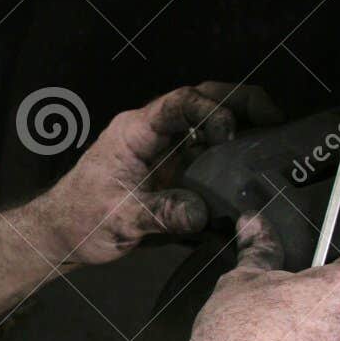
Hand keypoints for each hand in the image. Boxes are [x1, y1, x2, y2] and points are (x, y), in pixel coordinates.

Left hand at [30, 81, 280, 266]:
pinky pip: (208, 162)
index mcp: (136, 131)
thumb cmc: (79, 219)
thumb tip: (201, 213)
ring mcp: (166, 155)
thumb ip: (161, 213)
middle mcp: (155, 136)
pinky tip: (254, 176)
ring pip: (210, 131)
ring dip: (242, 132)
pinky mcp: (174, 177)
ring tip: (276, 143)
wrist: (63, 238)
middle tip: (276, 118)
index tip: (231, 130)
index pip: (180, 102)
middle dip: (241, 103)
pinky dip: (232, 164)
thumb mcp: (120, 217)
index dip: (211, 109)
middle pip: (203, 103)